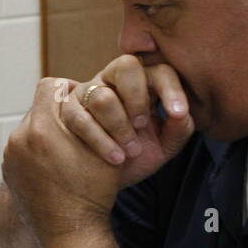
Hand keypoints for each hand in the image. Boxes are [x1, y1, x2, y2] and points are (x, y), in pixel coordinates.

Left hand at [3, 78, 123, 241]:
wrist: (70, 232)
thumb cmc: (93, 191)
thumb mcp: (104, 146)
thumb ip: (93, 115)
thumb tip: (88, 92)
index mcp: (42, 128)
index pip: (51, 86)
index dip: (69, 89)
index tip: (82, 99)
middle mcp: (19, 139)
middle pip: (38, 109)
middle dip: (59, 114)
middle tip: (79, 125)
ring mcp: (10, 156)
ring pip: (30, 129)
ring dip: (48, 133)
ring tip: (69, 148)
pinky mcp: (8, 171)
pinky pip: (23, 149)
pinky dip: (38, 151)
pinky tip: (56, 165)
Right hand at [57, 56, 194, 189]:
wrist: (104, 181)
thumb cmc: (135, 157)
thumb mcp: (164, 147)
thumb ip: (179, 129)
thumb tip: (180, 113)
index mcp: (142, 84)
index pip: (158, 70)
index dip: (170, 88)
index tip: (178, 113)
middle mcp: (113, 81)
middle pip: (126, 65)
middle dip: (138, 97)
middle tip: (142, 125)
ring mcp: (88, 93)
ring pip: (103, 97)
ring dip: (120, 127)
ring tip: (130, 151)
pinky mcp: (67, 111)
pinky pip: (82, 119)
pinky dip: (102, 142)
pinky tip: (116, 159)